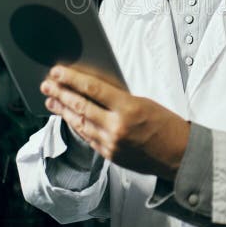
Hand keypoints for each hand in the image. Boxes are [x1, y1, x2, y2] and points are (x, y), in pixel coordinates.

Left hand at [40, 65, 190, 180]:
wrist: (179, 155)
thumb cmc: (167, 125)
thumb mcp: (144, 102)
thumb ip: (118, 97)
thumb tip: (94, 89)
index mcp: (128, 108)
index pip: (93, 89)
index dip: (72, 79)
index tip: (58, 72)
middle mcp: (117, 127)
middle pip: (81, 106)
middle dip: (61, 94)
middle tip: (47, 85)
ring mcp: (111, 143)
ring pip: (80, 123)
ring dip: (63, 111)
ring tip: (51, 101)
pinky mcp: (110, 155)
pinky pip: (88, 137)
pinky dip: (76, 126)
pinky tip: (68, 119)